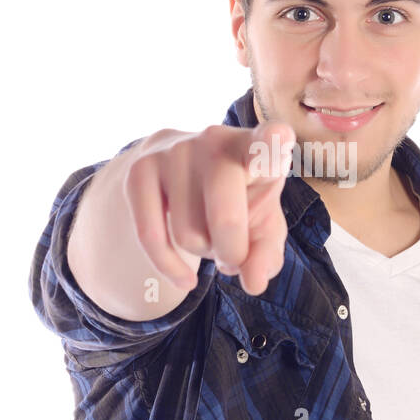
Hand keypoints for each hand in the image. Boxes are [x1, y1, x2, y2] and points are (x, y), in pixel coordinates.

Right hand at [122, 120, 295, 295]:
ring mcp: (174, 152)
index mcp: (256, 149)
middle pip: (225, 217)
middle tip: (234, 257)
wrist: (180, 170)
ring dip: (203, 252)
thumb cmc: (236, 198)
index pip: (267, 143)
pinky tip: (186, 279)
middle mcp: (215, 141)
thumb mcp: (262, 224)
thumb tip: (254, 283)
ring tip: (208, 237)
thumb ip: (267, 254)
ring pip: (188, 235)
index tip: (279, 136)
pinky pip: (151, 236)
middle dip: (232, 252)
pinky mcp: (140, 170)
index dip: (272, 143)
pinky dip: (171, 267)